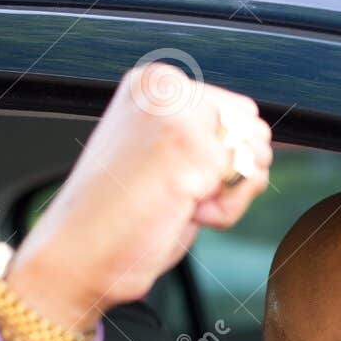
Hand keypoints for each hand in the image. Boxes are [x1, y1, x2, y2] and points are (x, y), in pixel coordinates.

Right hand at [2, 62, 271, 340]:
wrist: (76, 258)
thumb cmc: (121, 219)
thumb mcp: (168, 159)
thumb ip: (209, 137)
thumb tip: (264, 140)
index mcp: (155, 82)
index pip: (239, 112)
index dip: (220, 160)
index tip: (170, 178)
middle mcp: (165, 85)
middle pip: (253, 130)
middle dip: (228, 175)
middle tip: (173, 195)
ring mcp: (177, 112)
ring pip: (253, 155)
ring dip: (225, 195)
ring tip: (174, 203)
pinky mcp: (188, 147)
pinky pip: (245, 182)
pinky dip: (223, 212)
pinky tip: (178, 213)